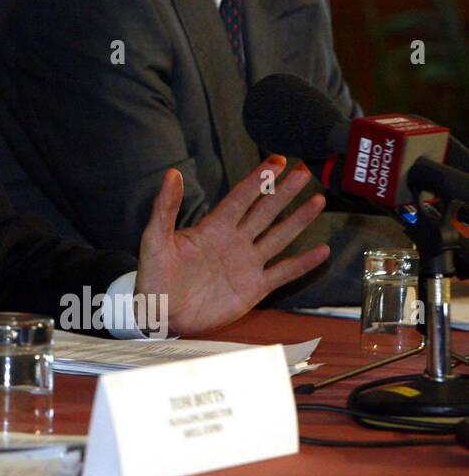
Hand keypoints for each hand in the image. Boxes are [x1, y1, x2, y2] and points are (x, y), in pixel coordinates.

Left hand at [136, 156, 328, 335]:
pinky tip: (322, 250)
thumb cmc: (154, 276)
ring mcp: (246, 264)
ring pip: (279, 237)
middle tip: (305, 171)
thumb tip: (172, 174)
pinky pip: (283, 272)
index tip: (276, 161)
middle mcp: (234, 241)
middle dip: (285, 191)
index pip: (241, 197)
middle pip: (265, 211)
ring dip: (298, 219)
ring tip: (318, 200)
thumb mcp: (155, 239)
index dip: (259, 179)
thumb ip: (165, 207)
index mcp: (213, 227)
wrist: (160, 314)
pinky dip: (303, 263)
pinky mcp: (254, 288)